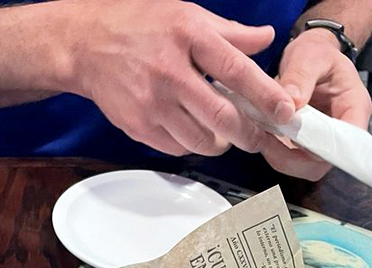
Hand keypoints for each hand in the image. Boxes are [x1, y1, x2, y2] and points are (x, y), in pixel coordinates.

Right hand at [63, 0, 295, 156]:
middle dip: (248, 134)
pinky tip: (191, 130)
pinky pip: (178, 148)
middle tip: (257, 136)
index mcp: (188, 35)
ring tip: (223, 132)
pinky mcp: (140, 126)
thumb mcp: (186, 15)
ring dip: (220, 143)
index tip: (285, 112)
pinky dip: (192, 145)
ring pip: (202, 140)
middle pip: (223, 117)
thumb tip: (267, 39)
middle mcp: (170, 71)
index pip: (237, 70)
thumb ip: (230, 32)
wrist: (86, 44)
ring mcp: (153, 102)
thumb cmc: (139, 26)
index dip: (266, 96)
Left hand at [259, 29, 371, 180]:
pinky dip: (274, 152)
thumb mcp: (310, 55)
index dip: (324, 148)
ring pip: (304, 166)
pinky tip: (262, 137)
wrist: (310, 56)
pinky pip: (291, 159)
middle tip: (269, 141)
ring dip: (281, 157)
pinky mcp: (304, 145)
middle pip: (323, 162)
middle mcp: (341, 130)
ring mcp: (322, 141)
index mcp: (354, 107)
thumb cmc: (317, 53)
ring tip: (262, 137)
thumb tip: (291, 103)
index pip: (348, 142)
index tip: (297, 140)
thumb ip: (301, 76)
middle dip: (294, 158)